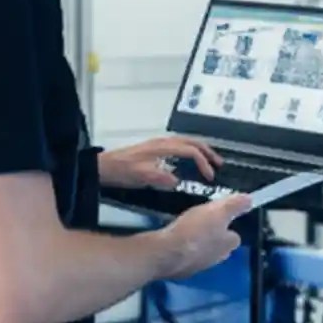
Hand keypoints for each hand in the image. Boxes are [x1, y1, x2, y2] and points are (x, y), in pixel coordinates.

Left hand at [97, 136, 223, 189]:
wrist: (103, 166)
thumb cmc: (122, 171)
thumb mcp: (140, 176)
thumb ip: (159, 177)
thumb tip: (177, 180)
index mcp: (163, 147)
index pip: (190, 151)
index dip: (203, 162)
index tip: (209, 176)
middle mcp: (163, 142)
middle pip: (192, 142)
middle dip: (207, 152)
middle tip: (218, 164)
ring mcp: (159, 144)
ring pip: (186, 142)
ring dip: (200, 150)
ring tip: (209, 161)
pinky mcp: (155, 148)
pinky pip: (179, 145)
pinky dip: (190, 151)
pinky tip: (190, 161)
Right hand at [156, 195, 251, 278]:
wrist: (166, 253)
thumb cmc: (195, 230)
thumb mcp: (217, 211)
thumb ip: (234, 206)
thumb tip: (250, 201)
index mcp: (227, 245)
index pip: (235, 237)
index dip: (229, 227)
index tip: (221, 218)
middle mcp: (216, 260)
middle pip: (219, 247)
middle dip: (213, 238)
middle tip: (203, 223)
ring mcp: (197, 267)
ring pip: (202, 253)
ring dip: (197, 244)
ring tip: (186, 230)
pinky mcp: (179, 271)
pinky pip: (185, 258)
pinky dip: (182, 250)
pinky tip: (173, 241)